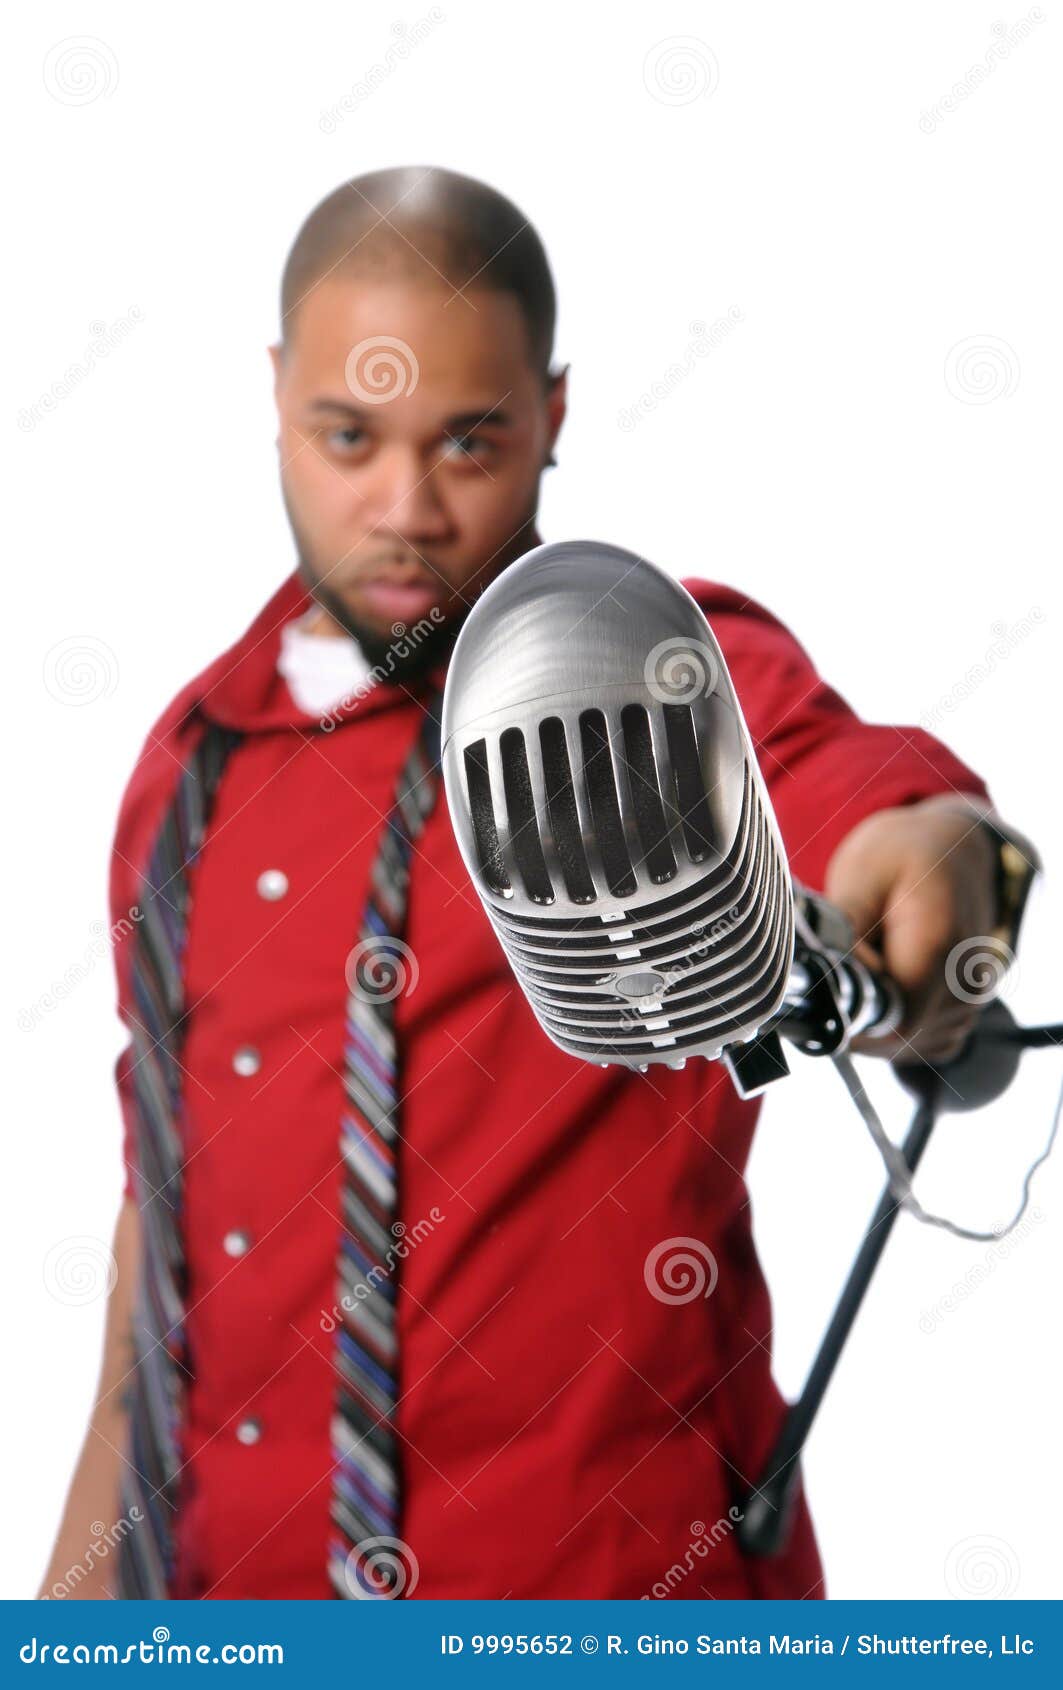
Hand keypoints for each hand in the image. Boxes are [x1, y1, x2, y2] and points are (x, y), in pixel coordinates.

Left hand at [823, 792, 1007, 1064]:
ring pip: (910, 1044)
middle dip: (858, 1018)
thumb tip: (831, 982)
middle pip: (901, 1038)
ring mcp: (971, 997)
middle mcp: (965, 979)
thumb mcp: (860, 874)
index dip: (852, 1022)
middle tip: (838, 971)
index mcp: (938, 944)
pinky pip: (923, 1041)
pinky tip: (885, 981)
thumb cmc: (902, 856)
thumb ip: (842, 933)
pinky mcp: (966, 1008)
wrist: (954, 847)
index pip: (895, 1024)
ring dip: (876, 1020)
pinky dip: (895, 1023)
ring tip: (868, 965)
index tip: (825, 994)